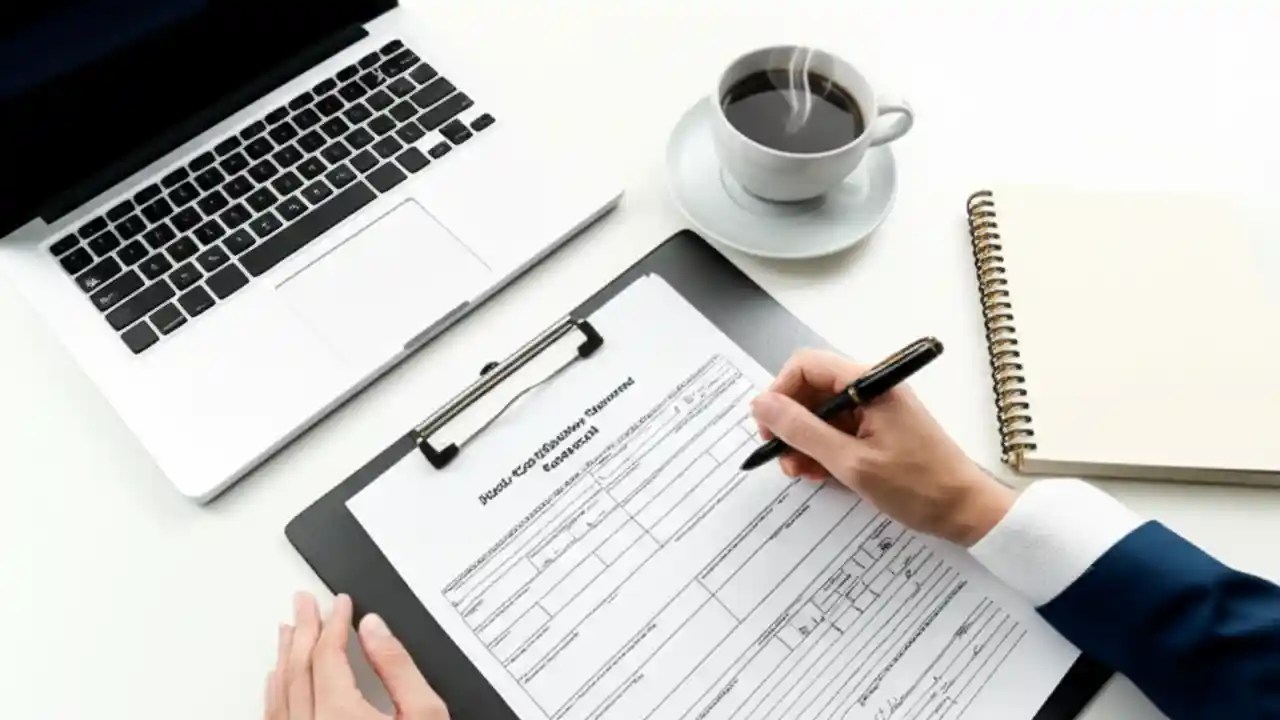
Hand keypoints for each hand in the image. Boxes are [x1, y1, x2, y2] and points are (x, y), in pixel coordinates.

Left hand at [265, 592, 448, 719]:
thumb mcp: (425, 715)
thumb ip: (397, 666)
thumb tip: (375, 628)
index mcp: (340, 717)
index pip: (327, 655)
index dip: (334, 623)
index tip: (341, 603)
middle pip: (297, 670)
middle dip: (303, 631)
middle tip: (304, 602)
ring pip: (280, 696)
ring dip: (284, 659)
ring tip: (289, 631)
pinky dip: (275, 695)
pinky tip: (276, 680)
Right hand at [750, 349, 1014, 545]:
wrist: (966, 511)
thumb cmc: (917, 486)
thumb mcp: (851, 462)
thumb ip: (802, 431)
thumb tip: (761, 405)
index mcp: (869, 383)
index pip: (806, 366)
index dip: (780, 394)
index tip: (768, 429)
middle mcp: (871, 389)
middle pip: (812, 390)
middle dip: (790, 423)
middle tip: (782, 458)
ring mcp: (876, 410)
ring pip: (821, 414)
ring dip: (804, 441)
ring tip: (803, 472)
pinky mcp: (879, 430)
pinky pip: (838, 431)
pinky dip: (823, 450)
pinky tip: (821, 474)